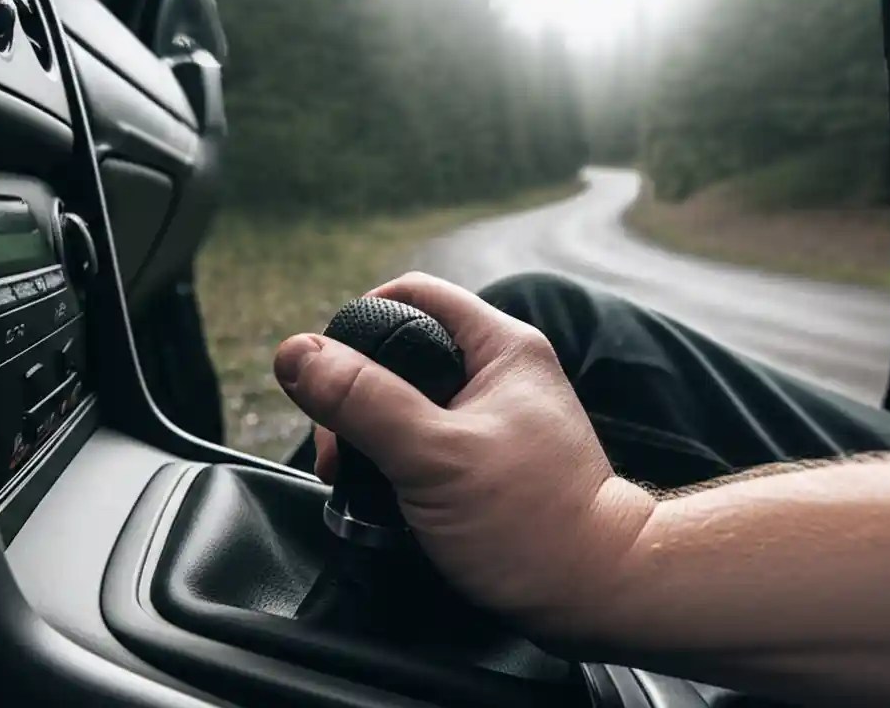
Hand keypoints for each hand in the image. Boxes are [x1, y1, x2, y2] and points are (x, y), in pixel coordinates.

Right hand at [274, 272, 656, 637]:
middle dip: (355, 395)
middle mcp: (501, 372)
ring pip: (407, 401)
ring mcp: (496, 417)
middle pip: (401, 352)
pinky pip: (423, 439)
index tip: (327, 379)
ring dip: (369, 434)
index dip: (357, 326)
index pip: (411, 295)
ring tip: (354, 479)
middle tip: (338, 451)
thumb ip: (363, 401)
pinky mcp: (489, 459)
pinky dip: (394, 461)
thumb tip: (295, 353)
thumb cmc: (530, 524)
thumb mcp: (433, 455)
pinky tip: (383, 495)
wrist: (594, 595)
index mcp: (501, 346)